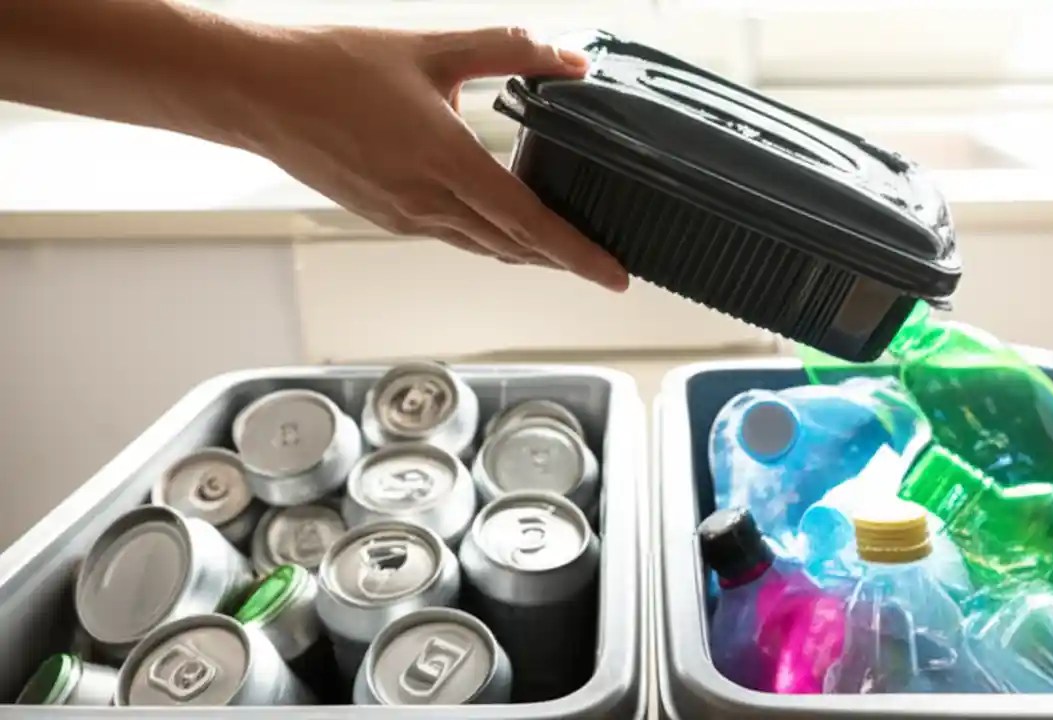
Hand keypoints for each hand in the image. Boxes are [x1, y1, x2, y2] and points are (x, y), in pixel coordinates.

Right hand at [247, 26, 628, 291]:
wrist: (256, 94)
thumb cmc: (333, 68)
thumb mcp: (431, 49)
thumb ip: (507, 50)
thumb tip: (568, 59)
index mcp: (445, 163)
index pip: (530, 223)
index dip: (579, 254)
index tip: (616, 276)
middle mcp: (426, 203)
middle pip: (514, 246)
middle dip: (563, 258)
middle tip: (604, 264)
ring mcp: (403, 216)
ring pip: (482, 245)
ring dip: (526, 251)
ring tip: (564, 249)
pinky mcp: (385, 216)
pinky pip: (451, 235)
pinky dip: (487, 236)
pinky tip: (500, 223)